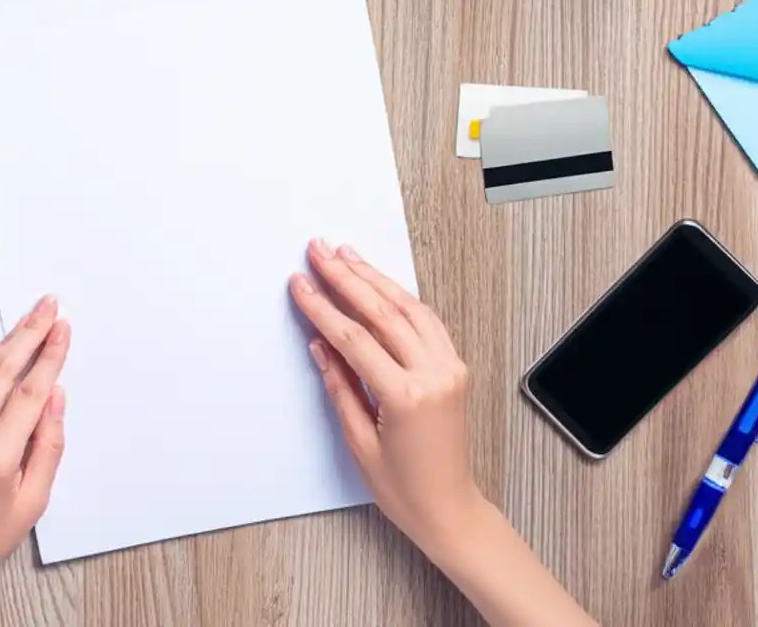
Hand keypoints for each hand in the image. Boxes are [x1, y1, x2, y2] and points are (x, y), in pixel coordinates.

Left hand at [0, 296, 70, 625]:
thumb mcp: (35, 499)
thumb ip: (49, 444)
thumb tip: (56, 394)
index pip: (30, 393)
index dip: (50, 356)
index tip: (64, 329)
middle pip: (3, 370)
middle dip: (29, 333)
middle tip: (49, 306)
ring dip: (5, 343)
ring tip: (30, 321)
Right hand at [289, 239, 480, 547]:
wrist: (449, 507)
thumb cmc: (404, 487)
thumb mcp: (360, 441)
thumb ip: (341, 386)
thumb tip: (322, 344)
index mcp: (407, 396)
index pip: (355, 339)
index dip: (324, 308)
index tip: (301, 284)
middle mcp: (434, 374)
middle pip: (383, 312)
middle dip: (346, 278)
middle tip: (319, 251)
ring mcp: (449, 368)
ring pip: (409, 308)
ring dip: (375, 278)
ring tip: (346, 255)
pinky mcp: (455, 368)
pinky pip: (428, 321)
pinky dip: (402, 298)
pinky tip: (381, 283)